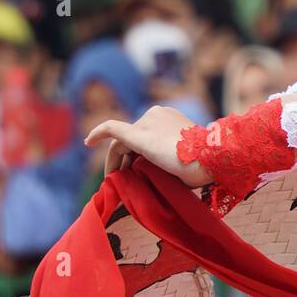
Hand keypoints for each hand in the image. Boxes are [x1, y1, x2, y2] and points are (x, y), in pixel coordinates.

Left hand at [84, 104, 213, 186]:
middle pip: (131, 139)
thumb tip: (159, 174)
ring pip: (121, 141)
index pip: (145, 135)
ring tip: (111, 181)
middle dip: (124, 159)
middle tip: (121, 181)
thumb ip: (170, 160)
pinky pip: (112, 128)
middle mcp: (157, 115)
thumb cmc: (204, 165)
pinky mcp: (138, 133)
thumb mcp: (187, 159)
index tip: (135, 171)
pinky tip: (88, 141)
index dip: (136, 154)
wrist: (208, 159)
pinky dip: (98, 132)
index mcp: (171, 119)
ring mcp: (146, 122)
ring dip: (114, 160)